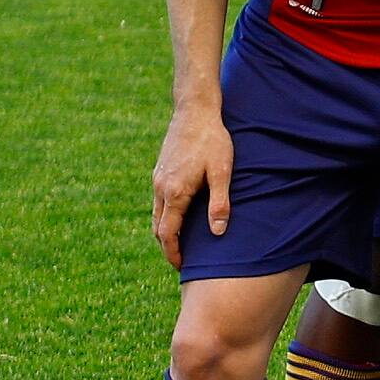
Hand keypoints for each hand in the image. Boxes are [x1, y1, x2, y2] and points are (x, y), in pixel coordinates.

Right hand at [152, 102, 231, 267]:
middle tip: (181, 260)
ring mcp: (157, 179)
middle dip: (168, 246)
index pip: (168, 233)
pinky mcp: (160, 171)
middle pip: (158, 227)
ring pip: (156, 214)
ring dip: (165, 231)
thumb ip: (220, 204)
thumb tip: (218, 233)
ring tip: (181, 243)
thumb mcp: (222, 172)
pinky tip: (179, 216)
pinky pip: (158, 201)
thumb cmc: (213, 141)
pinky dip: (165, 215)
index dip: (174, 253)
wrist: (194, 111)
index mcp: (175, 193)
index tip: (182, 267)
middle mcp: (161, 188)